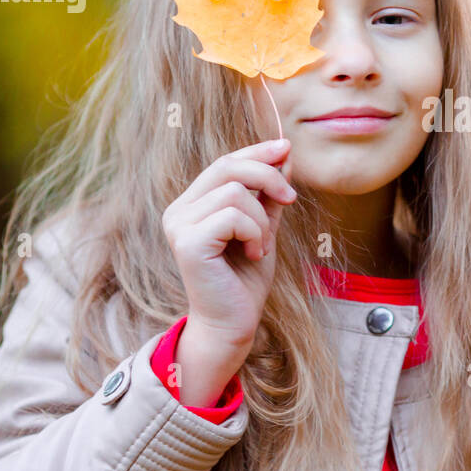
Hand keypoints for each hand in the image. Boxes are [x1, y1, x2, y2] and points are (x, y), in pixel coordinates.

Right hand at [161, 138, 296, 397]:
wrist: (233, 323)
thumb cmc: (245, 279)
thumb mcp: (264, 227)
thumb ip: (269, 195)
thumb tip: (285, 155)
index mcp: (192, 204)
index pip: (224, 163)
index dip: (257, 151)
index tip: (287, 148)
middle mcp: (179, 210)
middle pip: (228, 167)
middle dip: (268, 176)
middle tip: (291, 198)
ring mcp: (179, 225)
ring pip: (234, 192)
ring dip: (262, 218)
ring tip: (261, 244)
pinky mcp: (188, 242)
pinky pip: (232, 215)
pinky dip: (254, 232)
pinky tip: (254, 254)